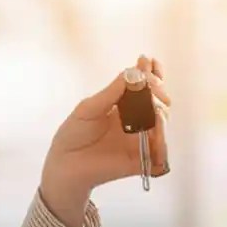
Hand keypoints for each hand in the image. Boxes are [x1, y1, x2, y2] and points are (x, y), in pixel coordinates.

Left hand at [39, 55, 171, 222]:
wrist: (65, 164)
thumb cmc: (73, 134)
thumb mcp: (88, 108)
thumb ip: (111, 92)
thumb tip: (133, 73)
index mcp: (124, 105)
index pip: (145, 86)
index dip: (152, 73)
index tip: (150, 63)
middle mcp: (136, 120)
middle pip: (158, 101)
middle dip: (158, 90)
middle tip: (151, 84)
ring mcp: (140, 139)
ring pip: (162, 123)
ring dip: (160, 113)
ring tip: (153, 107)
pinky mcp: (141, 159)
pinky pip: (160, 152)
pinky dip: (161, 143)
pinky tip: (154, 132)